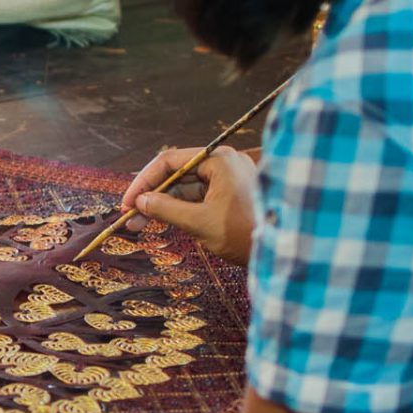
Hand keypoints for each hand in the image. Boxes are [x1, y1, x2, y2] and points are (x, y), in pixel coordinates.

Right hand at [119, 145, 259, 265]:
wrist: (286, 252)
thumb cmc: (244, 233)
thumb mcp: (199, 222)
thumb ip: (165, 208)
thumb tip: (139, 201)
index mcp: (219, 160)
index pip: (169, 161)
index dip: (143, 182)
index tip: (127, 203)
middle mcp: (224, 163)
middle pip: (177, 174)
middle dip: (151, 195)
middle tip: (130, 217)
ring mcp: (230, 178)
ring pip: (186, 187)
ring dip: (163, 204)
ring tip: (140, 224)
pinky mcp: (233, 194)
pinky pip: (199, 197)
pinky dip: (180, 208)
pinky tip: (163, 221)